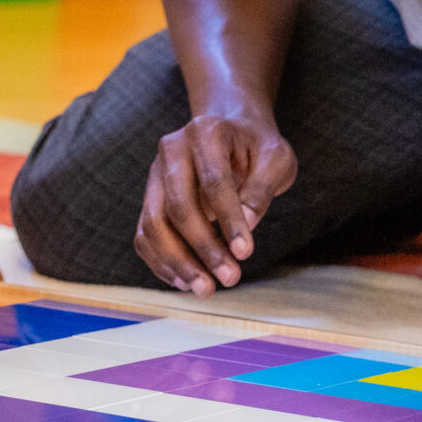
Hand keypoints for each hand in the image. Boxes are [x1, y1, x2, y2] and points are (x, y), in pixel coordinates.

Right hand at [135, 113, 296, 295]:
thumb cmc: (257, 148)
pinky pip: (145, 235)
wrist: (233, 133)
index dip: (229, 220)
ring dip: (178, 262)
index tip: (245, 254)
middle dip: (203, 248)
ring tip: (206, 289)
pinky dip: (162, 262)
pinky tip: (186, 282)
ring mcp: (155, 174)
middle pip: (177, 206)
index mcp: (205, 132)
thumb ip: (261, 189)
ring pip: (154, 224)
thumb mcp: (276, 160)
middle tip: (230, 278)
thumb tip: (245, 228)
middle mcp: (172, 149)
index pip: (213, 182)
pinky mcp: (150, 197)